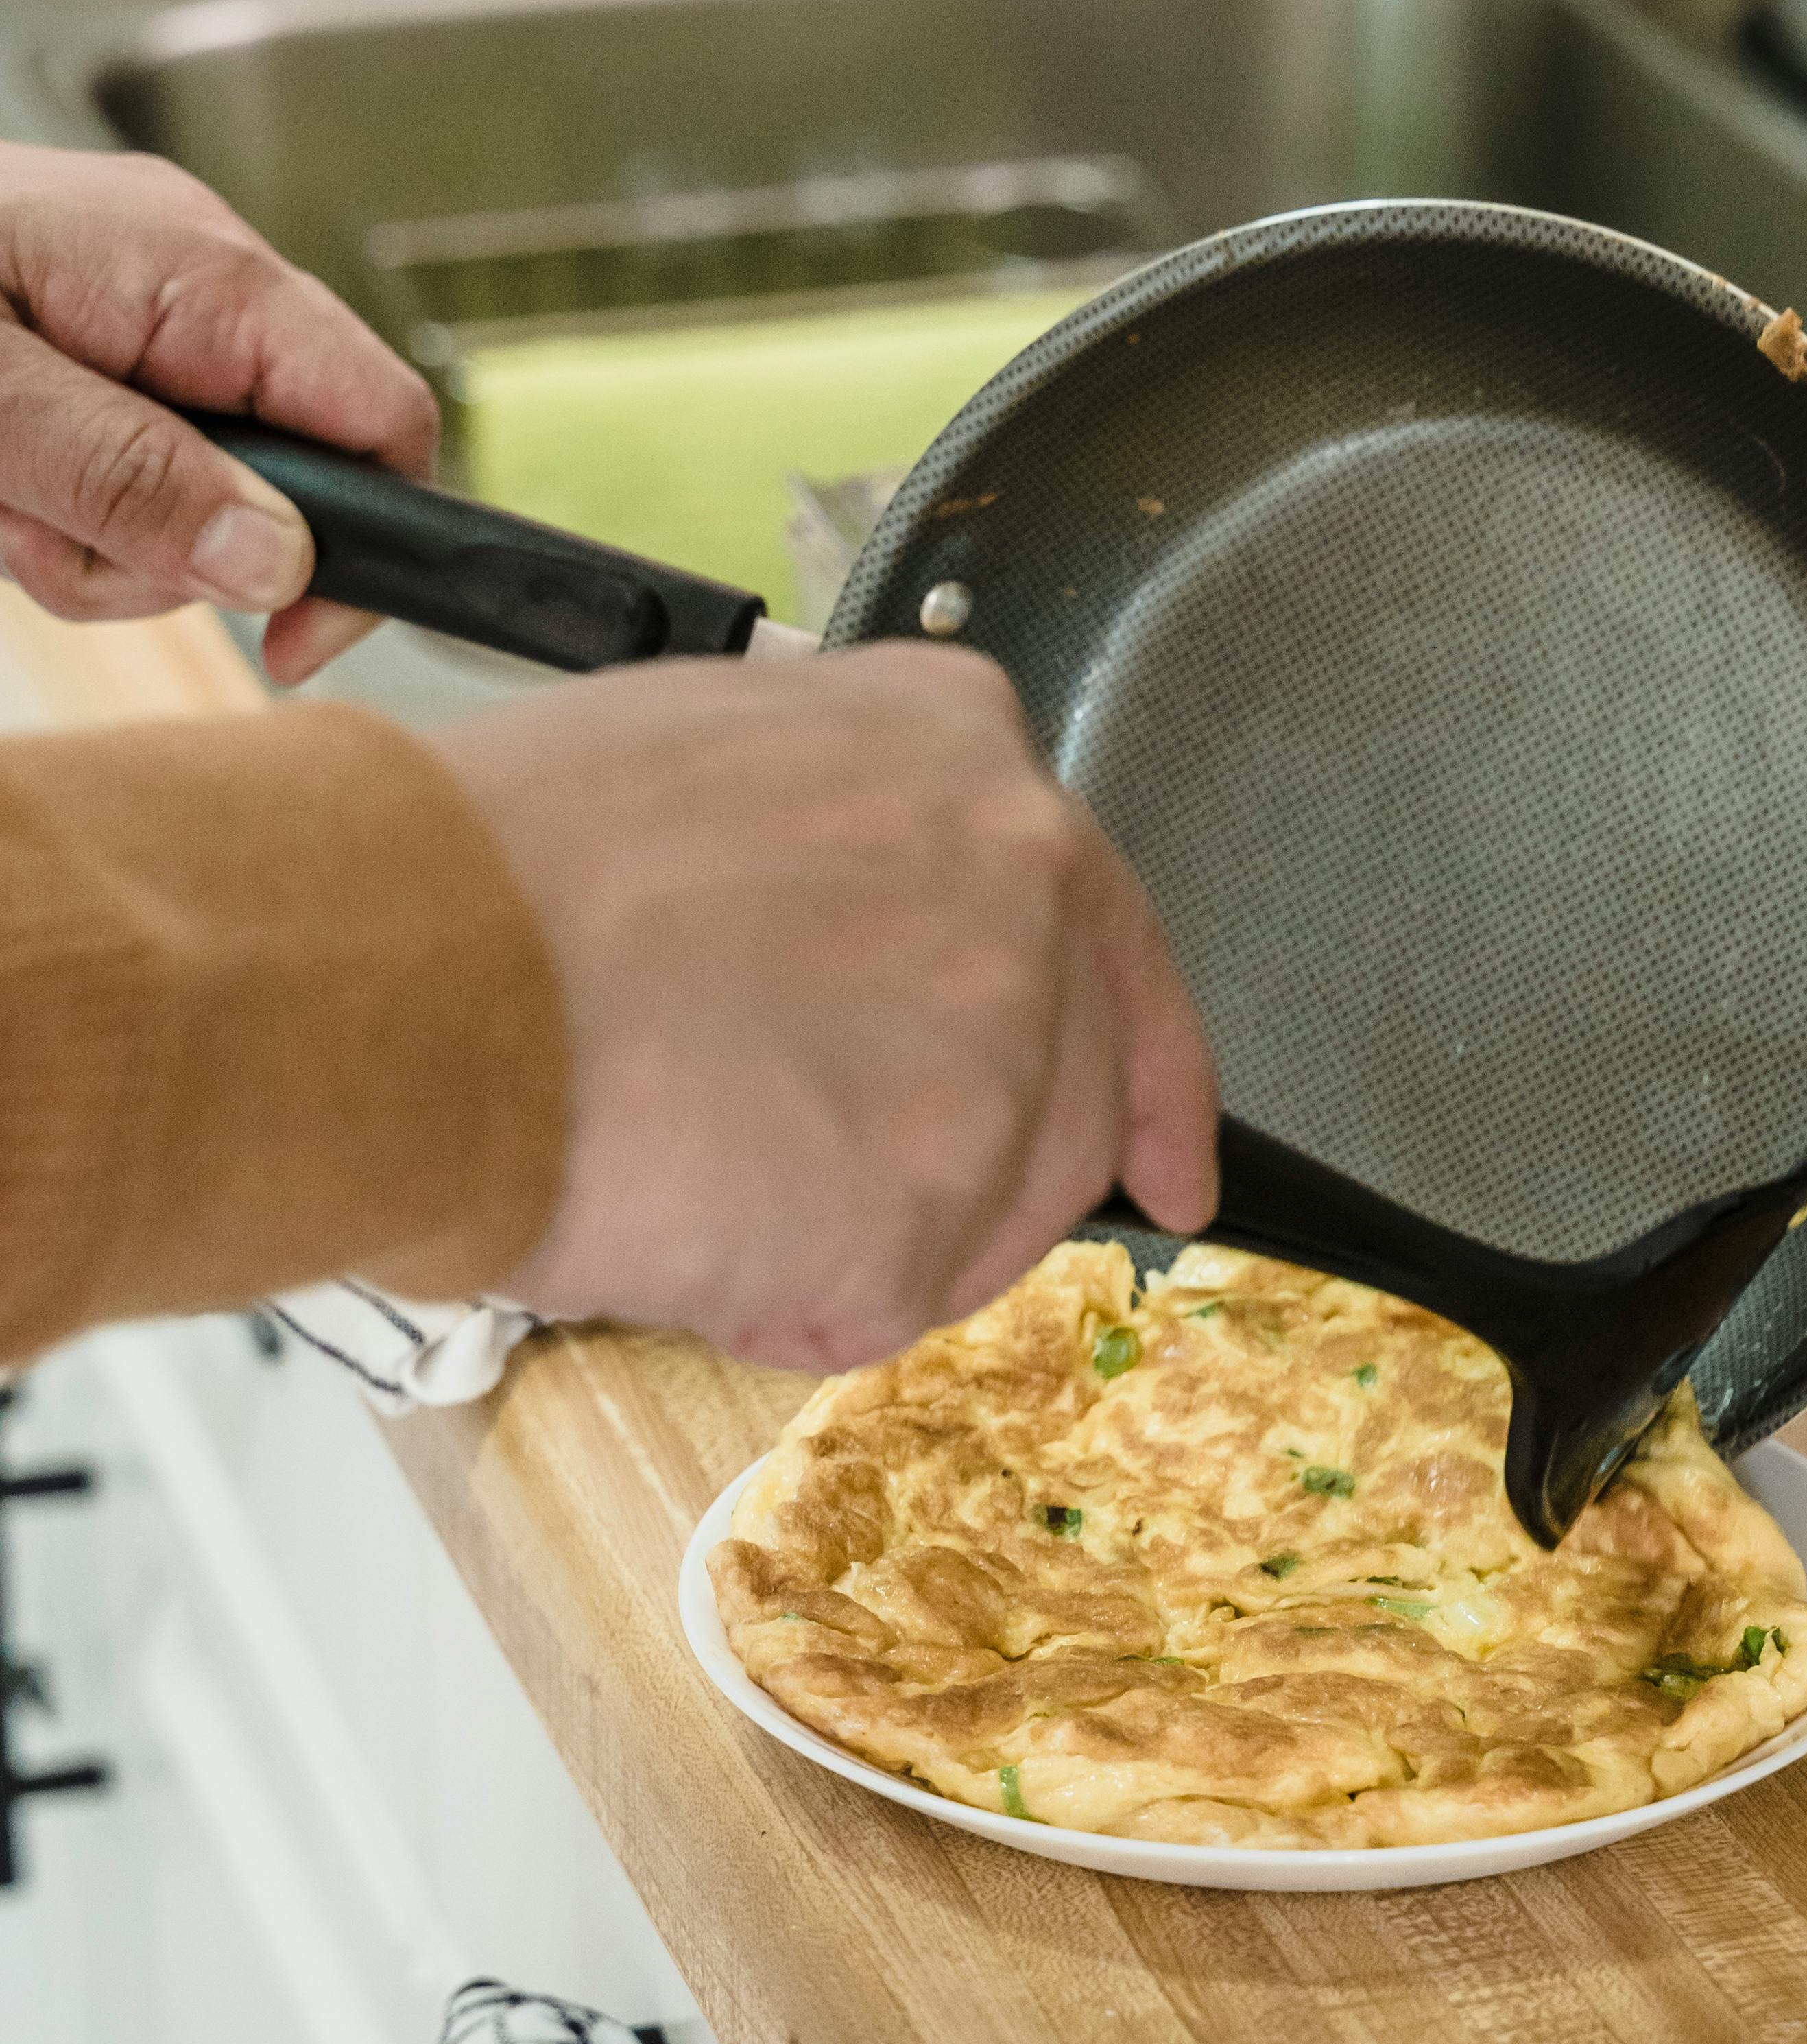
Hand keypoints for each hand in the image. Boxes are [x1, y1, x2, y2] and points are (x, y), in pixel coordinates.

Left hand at [0, 141, 435, 685]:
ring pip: (197, 509)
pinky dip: (54, 521)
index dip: (374, 538)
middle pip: (290, 481)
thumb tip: (281, 560)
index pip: (380, 415)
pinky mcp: (82, 367)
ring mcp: (135, 329)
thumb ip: (129, 475)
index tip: (289, 637)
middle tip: (41, 529)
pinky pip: (122, 489)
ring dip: (93, 545)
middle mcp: (186, 290)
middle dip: (172, 549)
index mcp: (194, 269)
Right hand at [436, 642, 1219, 1370]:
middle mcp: (1019, 879)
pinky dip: (789, 1296)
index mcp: (957, 747)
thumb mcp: (706, 773)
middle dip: (972, 1160)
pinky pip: (889, 1296)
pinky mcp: (939, 1207)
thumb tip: (846, 947)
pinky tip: (689, 1221)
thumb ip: (840, 851)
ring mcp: (998, 1048)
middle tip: (839, 1181)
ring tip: (700, 1164)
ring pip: (986, 1210)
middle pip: (1076, 1084)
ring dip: (858, 1226)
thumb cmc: (491, 875)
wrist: (403, 972)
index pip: (1107, 922)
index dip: (1142, 1058)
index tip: (1167, 1149)